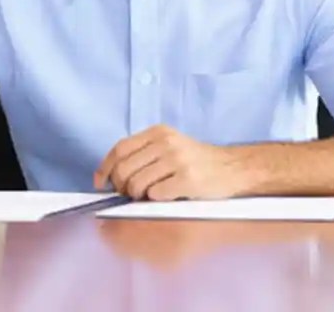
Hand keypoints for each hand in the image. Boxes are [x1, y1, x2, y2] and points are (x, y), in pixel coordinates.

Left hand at [93, 125, 250, 200]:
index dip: (105, 168)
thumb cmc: (198, 161)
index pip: (120, 149)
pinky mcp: (187, 179)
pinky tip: (169, 196)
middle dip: (122, 187)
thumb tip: (113, 176)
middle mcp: (166, 143)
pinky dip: (156, 200)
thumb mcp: (170, 146)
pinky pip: (156, 195)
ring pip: (137, 185)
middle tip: (130, 194)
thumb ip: (144, 154)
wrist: (233, 168)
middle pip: (124, 169)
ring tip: (152, 195)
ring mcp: (177, 160)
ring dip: (139, 196)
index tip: (100, 182)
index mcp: (158, 133)